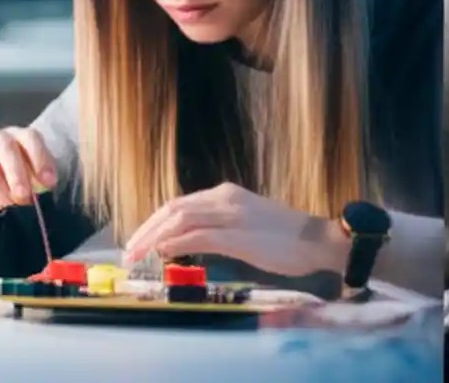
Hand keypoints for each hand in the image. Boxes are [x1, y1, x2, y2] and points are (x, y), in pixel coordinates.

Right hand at [0, 127, 57, 219]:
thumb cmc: (15, 183)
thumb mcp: (31, 182)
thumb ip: (39, 182)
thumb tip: (46, 186)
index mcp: (17, 137)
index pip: (29, 137)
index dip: (40, 158)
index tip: (48, 183)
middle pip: (4, 145)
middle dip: (16, 172)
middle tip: (23, 196)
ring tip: (5, 203)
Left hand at [121, 182, 350, 278]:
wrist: (319, 241)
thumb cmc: (286, 238)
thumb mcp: (247, 226)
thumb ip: (218, 228)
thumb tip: (184, 242)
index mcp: (227, 194)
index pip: (179, 204)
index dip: (154, 222)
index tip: (138, 240)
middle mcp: (226, 198)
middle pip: (173, 209)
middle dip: (146, 229)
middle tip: (129, 250)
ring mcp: (232, 215)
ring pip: (180, 219)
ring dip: (154, 238)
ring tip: (138, 255)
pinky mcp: (238, 235)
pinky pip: (197, 236)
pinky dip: (175, 244)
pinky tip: (162, 254)